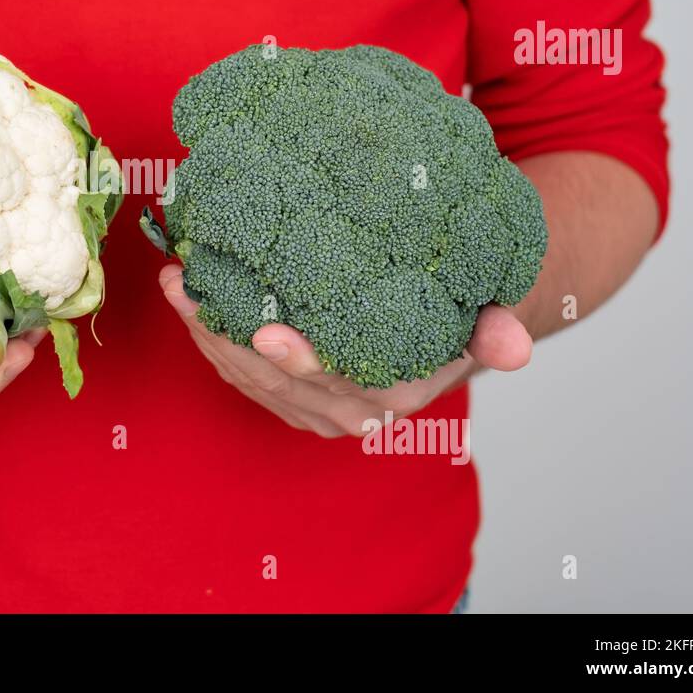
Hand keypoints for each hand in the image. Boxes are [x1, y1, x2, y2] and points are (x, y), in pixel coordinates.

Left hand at [158, 264, 532, 437]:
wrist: (442, 330)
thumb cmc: (454, 310)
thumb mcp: (484, 314)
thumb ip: (494, 331)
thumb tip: (516, 349)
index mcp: (392, 395)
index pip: (339, 383)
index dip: (299, 360)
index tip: (264, 327)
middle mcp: (348, 411)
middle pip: (275, 380)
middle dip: (226, 335)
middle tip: (190, 288)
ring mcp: (311, 405)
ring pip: (247, 376)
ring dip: (206, 332)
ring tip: (176, 281)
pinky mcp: (286, 393)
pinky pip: (238, 372)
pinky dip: (209, 336)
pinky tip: (187, 298)